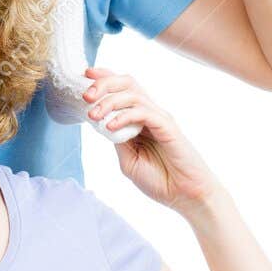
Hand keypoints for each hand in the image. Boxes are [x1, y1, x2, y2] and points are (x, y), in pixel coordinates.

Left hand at [83, 68, 218, 211]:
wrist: (185, 196)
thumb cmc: (160, 180)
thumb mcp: (128, 160)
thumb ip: (116, 140)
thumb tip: (101, 123)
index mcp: (139, 119)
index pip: (122, 89)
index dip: (104, 78)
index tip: (85, 74)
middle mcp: (149, 114)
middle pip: (127, 83)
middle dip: (104, 83)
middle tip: (85, 95)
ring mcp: (159, 118)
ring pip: (133, 94)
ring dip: (109, 101)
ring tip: (94, 114)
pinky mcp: (167, 127)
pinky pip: (143, 113)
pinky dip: (124, 116)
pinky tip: (111, 126)